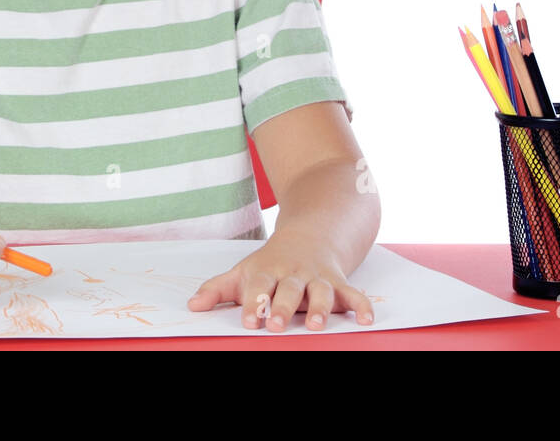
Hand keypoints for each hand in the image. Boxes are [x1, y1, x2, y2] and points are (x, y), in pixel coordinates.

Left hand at [186, 228, 374, 330]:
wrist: (311, 233)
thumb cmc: (272, 261)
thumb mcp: (243, 271)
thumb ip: (218, 289)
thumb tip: (192, 307)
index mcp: (268, 271)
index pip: (258, 286)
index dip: (253, 302)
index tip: (248, 321)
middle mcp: (293, 274)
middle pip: (288, 290)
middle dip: (282, 307)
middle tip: (274, 325)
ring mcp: (317, 277)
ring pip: (319, 292)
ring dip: (318, 308)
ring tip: (314, 326)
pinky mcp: (338, 282)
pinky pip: (353, 293)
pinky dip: (361, 305)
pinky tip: (366, 319)